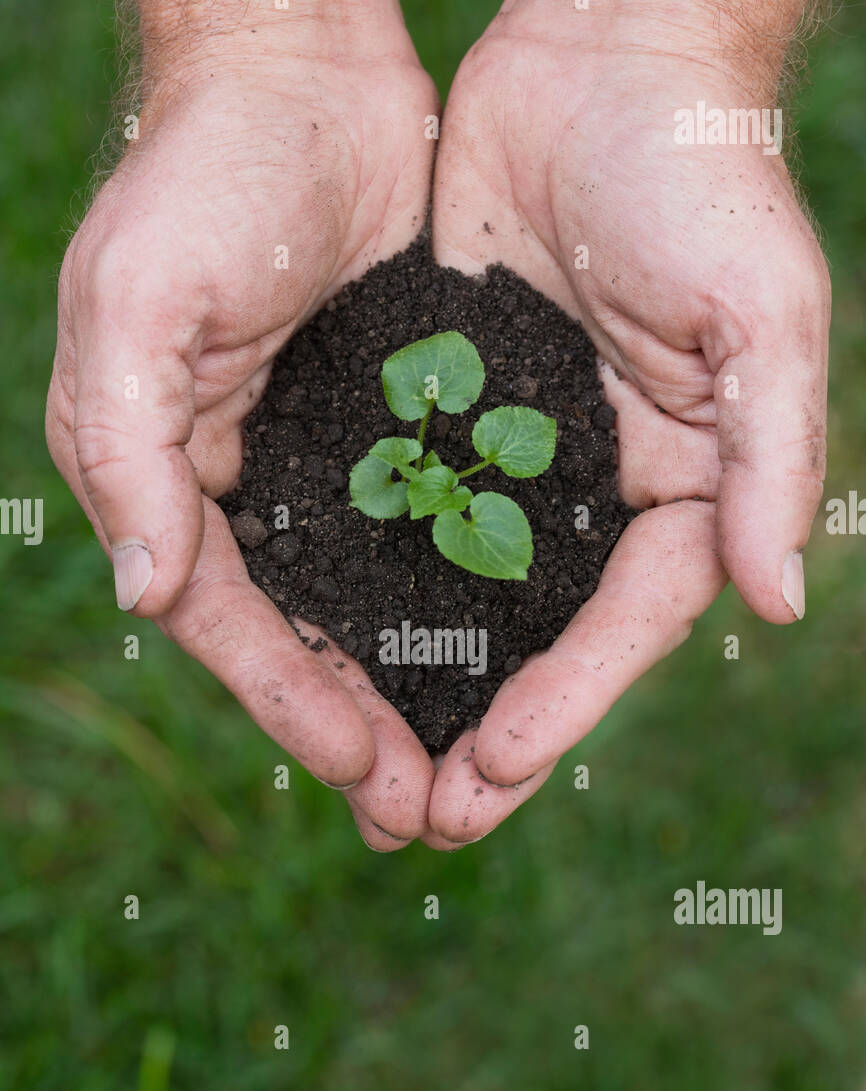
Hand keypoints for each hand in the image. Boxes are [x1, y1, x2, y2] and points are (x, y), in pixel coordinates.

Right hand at [46, 3, 437, 848]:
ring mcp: (326, 465)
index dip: (292, 703)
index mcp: (170, 478)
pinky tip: (498, 657)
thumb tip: (149, 596)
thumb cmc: (200, 181)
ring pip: (372, 607)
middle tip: (428, 816)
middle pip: (304, 638)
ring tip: (471, 771)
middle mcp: (248, 489)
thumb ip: (132, 456)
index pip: (231, 621)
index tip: (365, 774)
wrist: (303, 78)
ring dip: (416, 690)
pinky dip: (456, 605)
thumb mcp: (139, 307)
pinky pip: (428, 539)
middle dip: (360, 729)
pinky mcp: (396, 429)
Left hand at [427, 0, 828, 843]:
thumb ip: (771, 461)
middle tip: (423, 821)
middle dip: (484, 731)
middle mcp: (597, 494)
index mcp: (684, 489)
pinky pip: (406, 516)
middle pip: (537, 639)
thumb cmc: (703, 178)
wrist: (600, 60)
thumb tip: (772, 605)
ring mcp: (519, 461)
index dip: (564, 704)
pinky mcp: (448, 414)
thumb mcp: (759, 319)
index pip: (625, 624)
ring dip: (418, 684)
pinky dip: (372, 584)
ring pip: (462, 599)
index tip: (494, 771)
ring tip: (366, 770)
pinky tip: (327, 642)